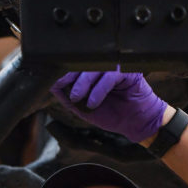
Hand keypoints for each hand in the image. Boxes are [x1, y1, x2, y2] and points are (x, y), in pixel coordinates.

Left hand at [52, 69, 166, 142]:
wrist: (136, 123)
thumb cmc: (112, 114)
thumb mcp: (84, 109)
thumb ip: (68, 98)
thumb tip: (52, 87)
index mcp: (92, 73)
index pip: (75, 66)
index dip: (63, 73)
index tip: (52, 81)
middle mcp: (104, 67)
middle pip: (83, 64)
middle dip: (70, 75)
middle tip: (62, 86)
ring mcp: (116, 67)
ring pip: (95, 68)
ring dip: (83, 83)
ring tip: (77, 97)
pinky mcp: (128, 71)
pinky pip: (110, 76)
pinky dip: (99, 90)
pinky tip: (93, 102)